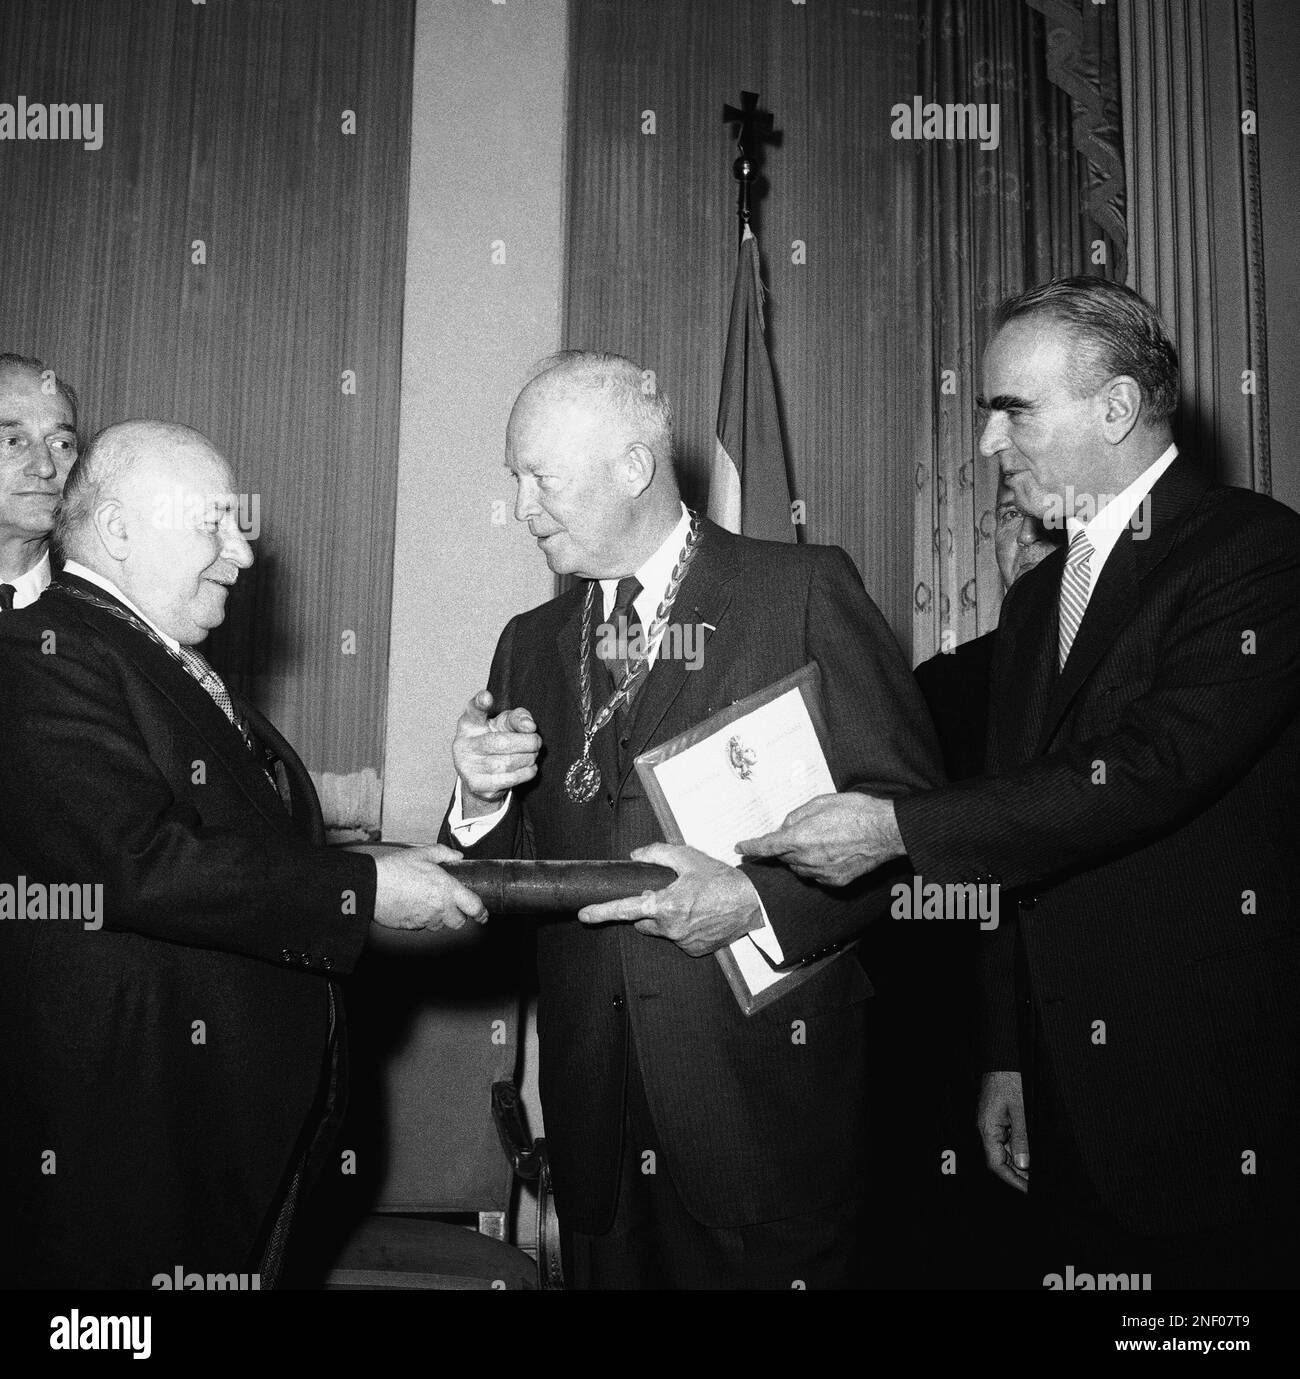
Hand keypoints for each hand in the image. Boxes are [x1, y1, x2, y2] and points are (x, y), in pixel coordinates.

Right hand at [373, 845, 486, 930]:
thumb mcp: (422, 853)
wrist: (371, 886)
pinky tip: (414, 904)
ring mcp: (425, 919)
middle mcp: (439, 907)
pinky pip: (423, 925)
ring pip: (440, 924)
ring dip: (439, 916)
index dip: (481, 912)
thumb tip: (457, 857)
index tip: (482, 914)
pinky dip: (423, 918)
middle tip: (451, 903)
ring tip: (428, 900)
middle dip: (458, 914)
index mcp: (447, 890)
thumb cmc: (395, 869)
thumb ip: (444, 854)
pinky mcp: (412, 926)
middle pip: (459, 921)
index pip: (474, 907)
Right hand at [452, 689, 541, 815]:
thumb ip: (519, 718)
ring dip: (529, 758)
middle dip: (527, 742)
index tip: (487, 697)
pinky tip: (529, 767)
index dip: (480, 703)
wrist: (484, 775)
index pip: (474, 710)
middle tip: (537, 741)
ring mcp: (467, 766)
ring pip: (508, 762)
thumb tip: (529, 726)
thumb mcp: (506, 724)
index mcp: (469, 723)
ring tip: (533, 754)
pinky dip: (526, 772)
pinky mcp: (476, 785)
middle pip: (501, 742)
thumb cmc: (497, 741)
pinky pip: (509, 779)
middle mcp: (463, 744)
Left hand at [577, 843, 762, 956]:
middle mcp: (671, 927)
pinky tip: (699, 915)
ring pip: (660, 930)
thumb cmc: (721, 879)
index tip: (584, 914)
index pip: (625, 910)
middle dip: (646, 910)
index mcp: (665, 905)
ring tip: (689, 903)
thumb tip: (635, 856)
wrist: (752, 903)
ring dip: (665, 918)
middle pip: (642, 921)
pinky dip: (682, 928)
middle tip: (665, 894)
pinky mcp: (694, 950)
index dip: (601, 912)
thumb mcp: (688, 857)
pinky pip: (678, 939)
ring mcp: (683, 942)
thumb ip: (657, 854)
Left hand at [736, 792, 903, 885]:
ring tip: (821, 840)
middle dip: (785, 847)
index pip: (766, 846)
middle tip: (802, 832)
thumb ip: (797, 816)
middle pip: (783, 857)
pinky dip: (816, 866)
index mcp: (800, 837)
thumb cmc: (855, 811)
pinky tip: (831, 853)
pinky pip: (816, 875)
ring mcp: (822, 873)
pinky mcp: (836, 881)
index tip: (740, 848)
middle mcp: (807, 859)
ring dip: (800, 857)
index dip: (750, 847)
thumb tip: (785, 827)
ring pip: (799, 868)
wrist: (886, 831)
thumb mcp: (821, 802)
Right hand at [978, 1069, 1029, 1192]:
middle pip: (999, 1159)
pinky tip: (1032, 1153)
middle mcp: (986, 1127)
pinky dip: (1019, 1148)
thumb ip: (1022, 1138)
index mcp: (988, 1128)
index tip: (1030, 1189)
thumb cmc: (1011, 1079)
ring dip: (1020, 1162)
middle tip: (1039, 1183)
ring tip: (1039, 1171)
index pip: (996, 1164)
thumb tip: (1022, 1164)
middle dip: (1018, 1174)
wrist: (1004, 1056)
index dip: (1013, 1180)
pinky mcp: (997, 1116)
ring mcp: (991, 1122)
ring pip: (1003, 1150)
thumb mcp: (1021, 1110)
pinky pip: (1006, 1139)